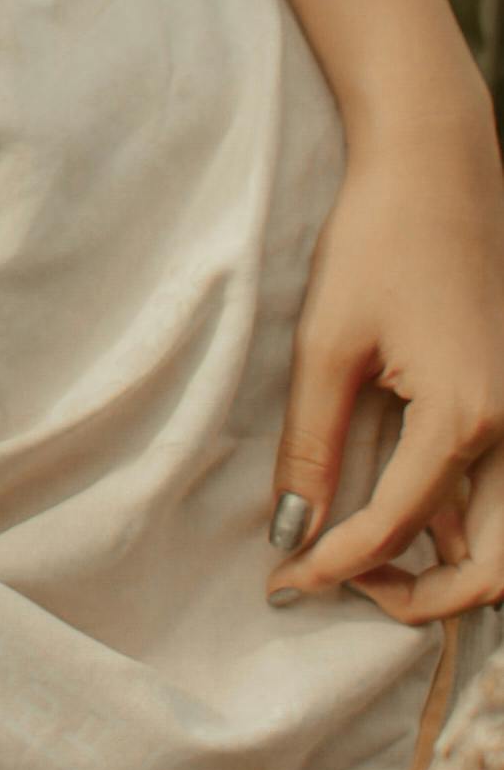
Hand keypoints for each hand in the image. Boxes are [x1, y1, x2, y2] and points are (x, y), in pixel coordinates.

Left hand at [269, 104, 503, 618]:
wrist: (437, 171)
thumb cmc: (377, 243)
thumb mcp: (327, 346)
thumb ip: (312, 446)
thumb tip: (293, 532)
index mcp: (464, 416)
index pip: (397, 526)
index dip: (336, 565)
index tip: (287, 581)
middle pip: (492, 569)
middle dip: (423, 598)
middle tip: (344, 586)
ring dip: (450, 570)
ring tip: (366, 561)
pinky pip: (502, 493)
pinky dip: (464, 526)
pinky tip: (400, 518)